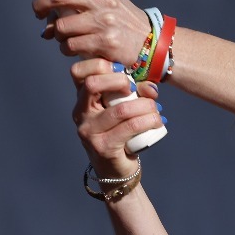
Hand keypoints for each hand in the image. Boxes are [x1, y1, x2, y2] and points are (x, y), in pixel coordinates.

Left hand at [33, 0, 151, 63]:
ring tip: (63, 38)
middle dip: (40, 6)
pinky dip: (66, 49)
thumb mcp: (106, 0)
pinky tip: (74, 49)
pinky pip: (71, 45)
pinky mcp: (106, 42)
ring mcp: (104, 21)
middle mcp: (102, 0)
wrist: (153, 42)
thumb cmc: (123, 22)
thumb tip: (47, 6)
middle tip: (39, 16)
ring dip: (56, 34)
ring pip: (61, 26)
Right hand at [71, 58, 162, 178]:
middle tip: (135, 89)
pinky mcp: (102, 146)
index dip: (100, 64)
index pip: (78, 72)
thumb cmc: (120, 133)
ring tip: (156, 110)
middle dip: (120, 80)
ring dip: (145, 106)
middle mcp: (80, 113)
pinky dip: (148, 120)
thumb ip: (134, 92)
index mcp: (82, 99)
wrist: (116, 170)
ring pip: (120, 109)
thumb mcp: (123, 107)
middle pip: (92, 84)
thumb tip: (150, 88)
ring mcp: (89, 131)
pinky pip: (130, 127)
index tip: (122, 72)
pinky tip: (157, 121)